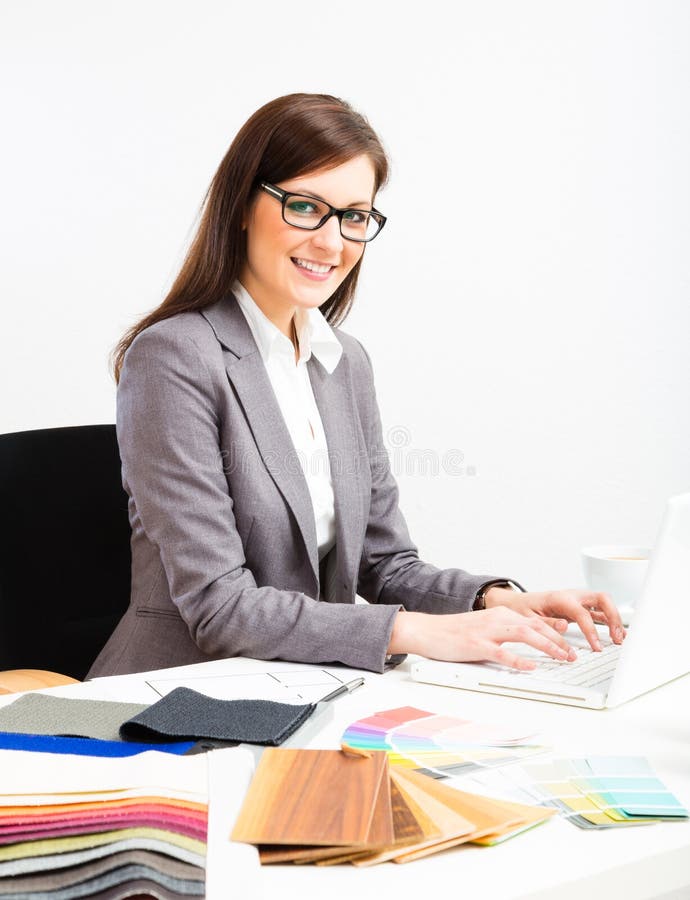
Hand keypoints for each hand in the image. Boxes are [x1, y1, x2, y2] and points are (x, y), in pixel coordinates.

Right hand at [387, 606, 577, 670]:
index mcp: (501, 614)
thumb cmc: (453, 633)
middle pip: (535, 626)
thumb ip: (505, 634)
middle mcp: (497, 619)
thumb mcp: (484, 628)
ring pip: (524, 635)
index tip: (570, 646)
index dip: (556, 634)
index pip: (536, 622)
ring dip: (547, 646)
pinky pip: (502, 652)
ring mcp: (487, 631)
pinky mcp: (476, 645)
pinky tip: (530, 667)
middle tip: (573, 655)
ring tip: (562, 658)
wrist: (426, 630)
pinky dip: (519, 660)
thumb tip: (527, 647)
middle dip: (558, 641)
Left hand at [484, 587, 625, 651]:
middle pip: (601, 598)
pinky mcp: (579, 606)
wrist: (518, 603)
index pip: (582, 613)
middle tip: (617, 637)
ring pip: (604, 603)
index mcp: (559, 598)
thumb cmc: (522, 609)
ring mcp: (577, 600)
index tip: (596, 647)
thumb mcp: (528, 619)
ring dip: (614, 618)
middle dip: (613, 616)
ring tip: (620, 638)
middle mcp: (572, 596)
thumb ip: (546, 623)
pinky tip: (615, 633)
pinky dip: (609, 620)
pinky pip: (599, 611)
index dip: (591, 631)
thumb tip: (564, 626)